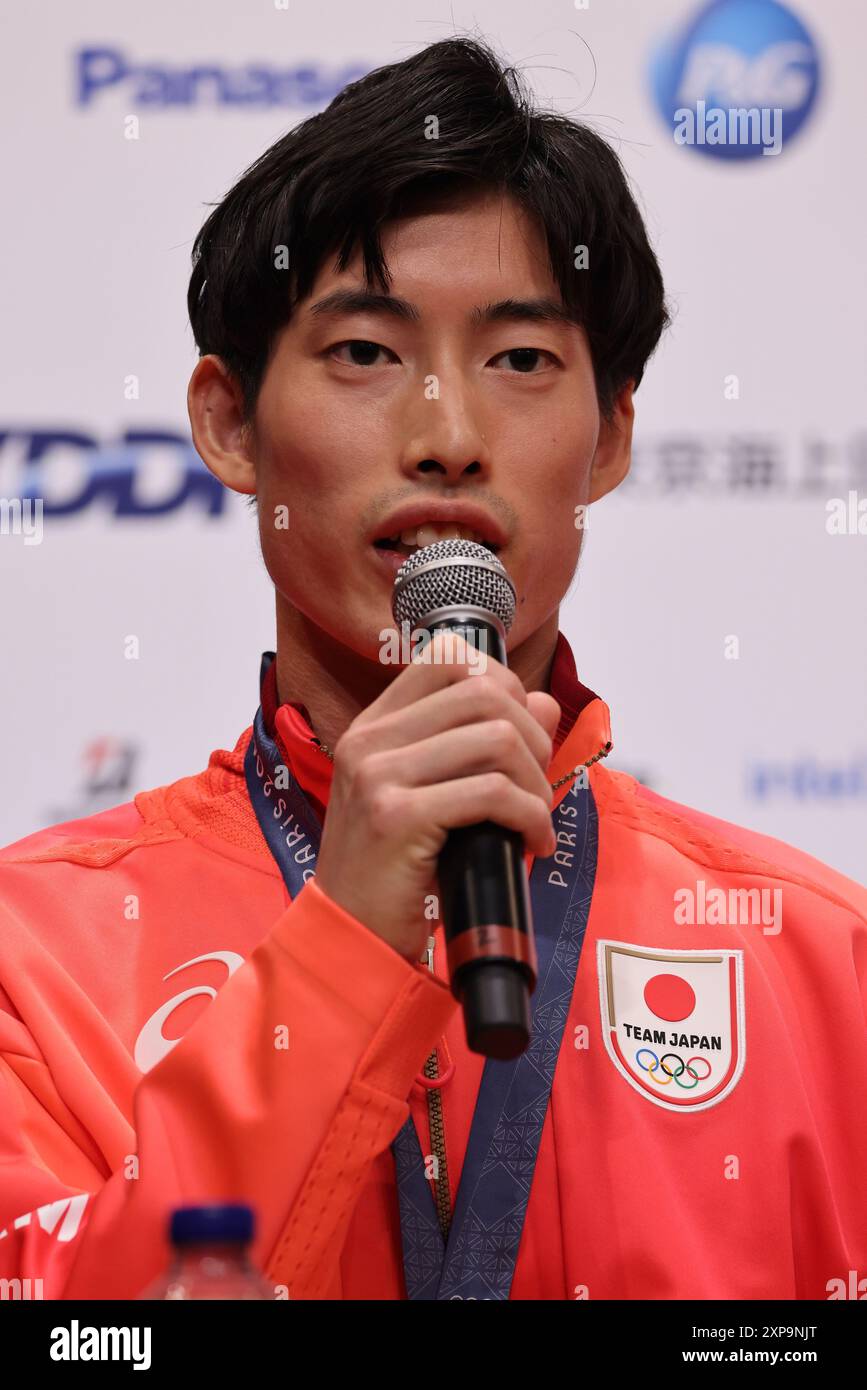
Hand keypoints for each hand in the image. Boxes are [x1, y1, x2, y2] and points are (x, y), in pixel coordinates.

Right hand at [314, 631, 560, 961]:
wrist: (353, 937)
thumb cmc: (395, 871)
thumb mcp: (435, 795)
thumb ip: (483, 743)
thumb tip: (542, 700)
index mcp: (374, 726)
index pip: (448, 659)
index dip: (502, 684)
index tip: (519, 735)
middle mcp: (370, 740)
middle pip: (483, 693)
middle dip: (532, 738)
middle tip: (537, 786)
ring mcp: (378, 775)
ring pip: (496, 739)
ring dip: (536, 783)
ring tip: (534, 821)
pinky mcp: (397, 816)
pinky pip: (492, 794)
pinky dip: (530, 817)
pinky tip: (530, 843)